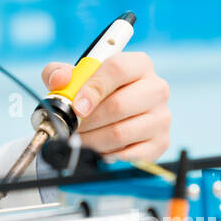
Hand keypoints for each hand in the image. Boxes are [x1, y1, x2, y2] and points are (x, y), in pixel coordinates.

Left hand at [40, 52, 170, 162]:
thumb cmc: (95, 93)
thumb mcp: (75, 78)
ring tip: (79, 139)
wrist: (110, 116)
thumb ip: (60, 73)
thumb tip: (59, 80)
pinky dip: (108, 155)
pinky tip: (98, 149)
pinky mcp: (161, 142)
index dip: (93, 88)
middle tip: (72, 127)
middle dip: (88, 120)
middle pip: (119, 105)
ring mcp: (161, 116)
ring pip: (121, 133)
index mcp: (138, 65)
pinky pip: (131, 155)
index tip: (76, 106)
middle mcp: (155, 88)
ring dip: (93, 140)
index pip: (118, 69)